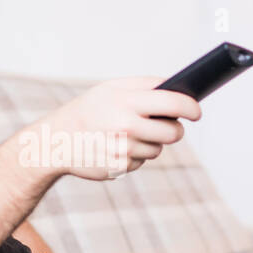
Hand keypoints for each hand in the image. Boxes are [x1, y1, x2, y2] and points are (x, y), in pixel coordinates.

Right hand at [20, 75, 202, 181]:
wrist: (56, 140)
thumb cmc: (89, 109)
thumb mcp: (111, 89)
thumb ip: (145, 86)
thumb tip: (181, 91)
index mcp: (127, 100)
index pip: (173, 103)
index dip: (191, 108)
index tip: (197, 112)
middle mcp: (127, 125)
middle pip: (173, 132)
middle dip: (175, 129)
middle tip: (171, 126)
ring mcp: (124, 148)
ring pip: (159, 148)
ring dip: (152, 142)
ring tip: (128, 133)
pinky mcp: (121, 167)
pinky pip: (143, 160)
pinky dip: (136, 154)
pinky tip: (116, 146)